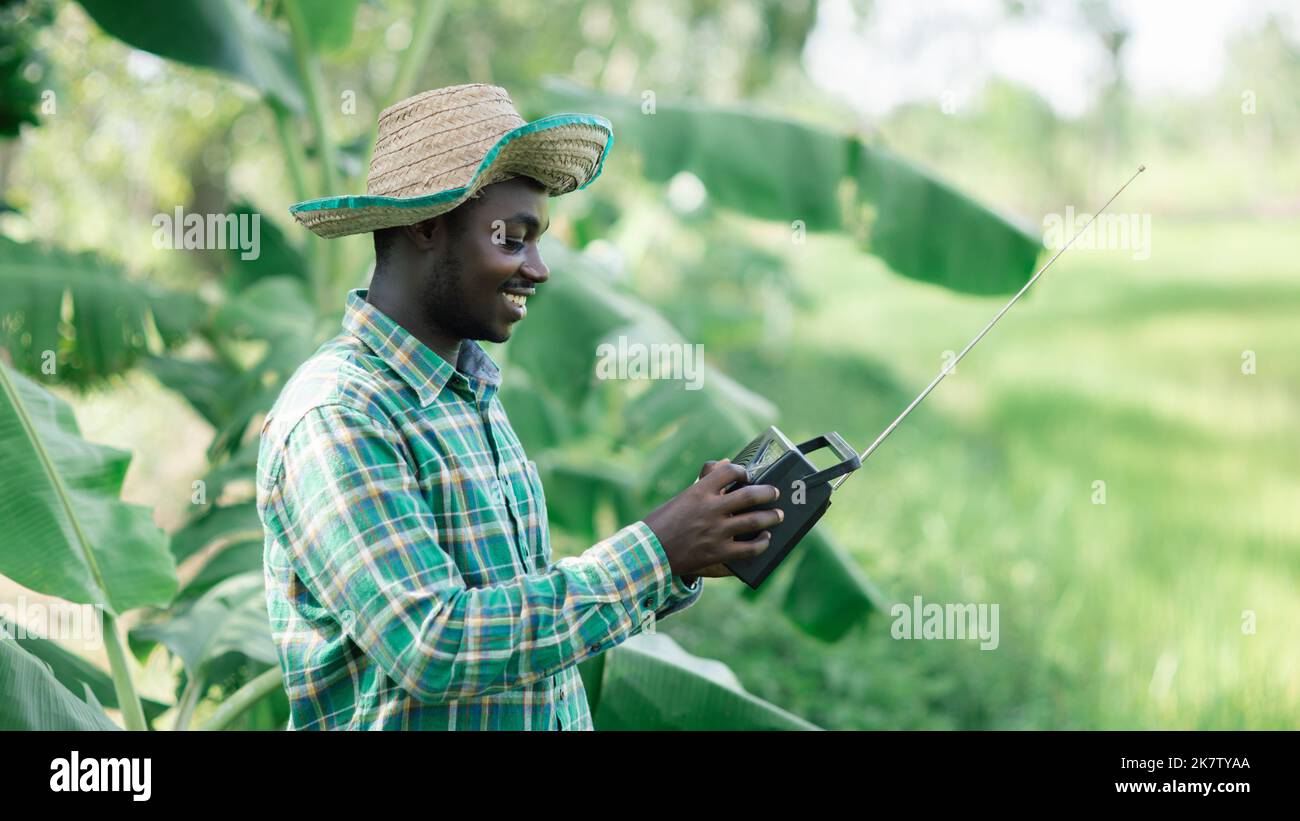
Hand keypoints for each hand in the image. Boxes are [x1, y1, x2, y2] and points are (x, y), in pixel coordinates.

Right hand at [642, 458, 782, 578]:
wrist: (648, 553)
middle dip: (768, 493)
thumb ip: (704, 482)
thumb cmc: (662, 523)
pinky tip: (766, 539)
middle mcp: (711, 508)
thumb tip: (725, 463)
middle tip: (774, 493)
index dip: (742, 471)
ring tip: (778, 515)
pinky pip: (750, 548)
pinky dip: (762, 543)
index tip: (746, 476)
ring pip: (755, 520)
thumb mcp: (681, 497)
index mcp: (699, 491)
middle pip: (750, 494)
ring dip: (771, 517)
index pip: (730, 471)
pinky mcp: (718, 552)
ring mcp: (717, 531)